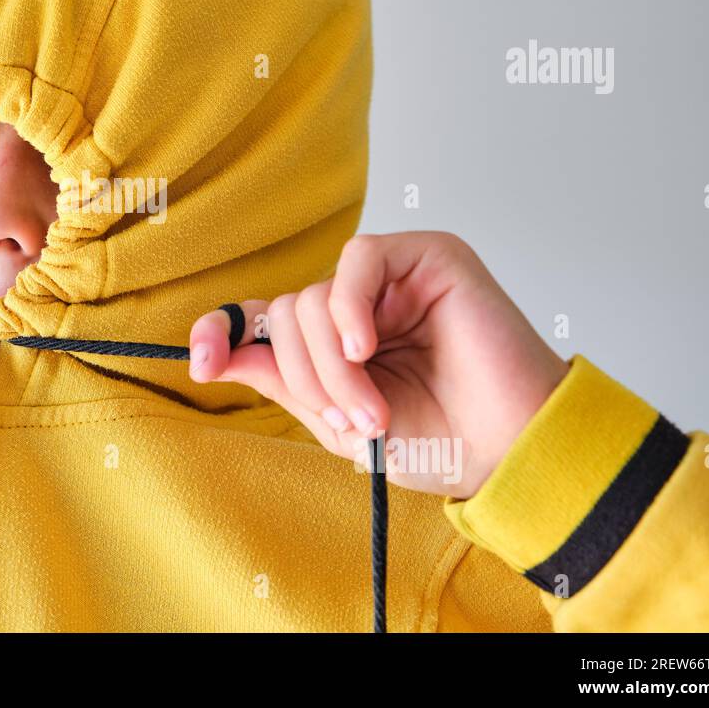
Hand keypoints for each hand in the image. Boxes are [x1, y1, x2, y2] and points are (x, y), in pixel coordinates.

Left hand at [187, 231, 570, 497]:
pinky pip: (356, 262)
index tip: (200, 362)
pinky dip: (349, 310)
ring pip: (313, 298)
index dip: (222, 331)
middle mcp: (358, 304)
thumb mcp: (337, 421)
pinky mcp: (426, 255)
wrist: (507, 452)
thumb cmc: (439, 442)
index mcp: (334, 343)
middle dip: (306, 379)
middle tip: (356, 423)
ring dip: (332, 367)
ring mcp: (391, 278)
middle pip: (285, 315)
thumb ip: (280, 379)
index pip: (262, 318)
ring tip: (375, 411)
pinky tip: (367, 349)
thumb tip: (214, 354)